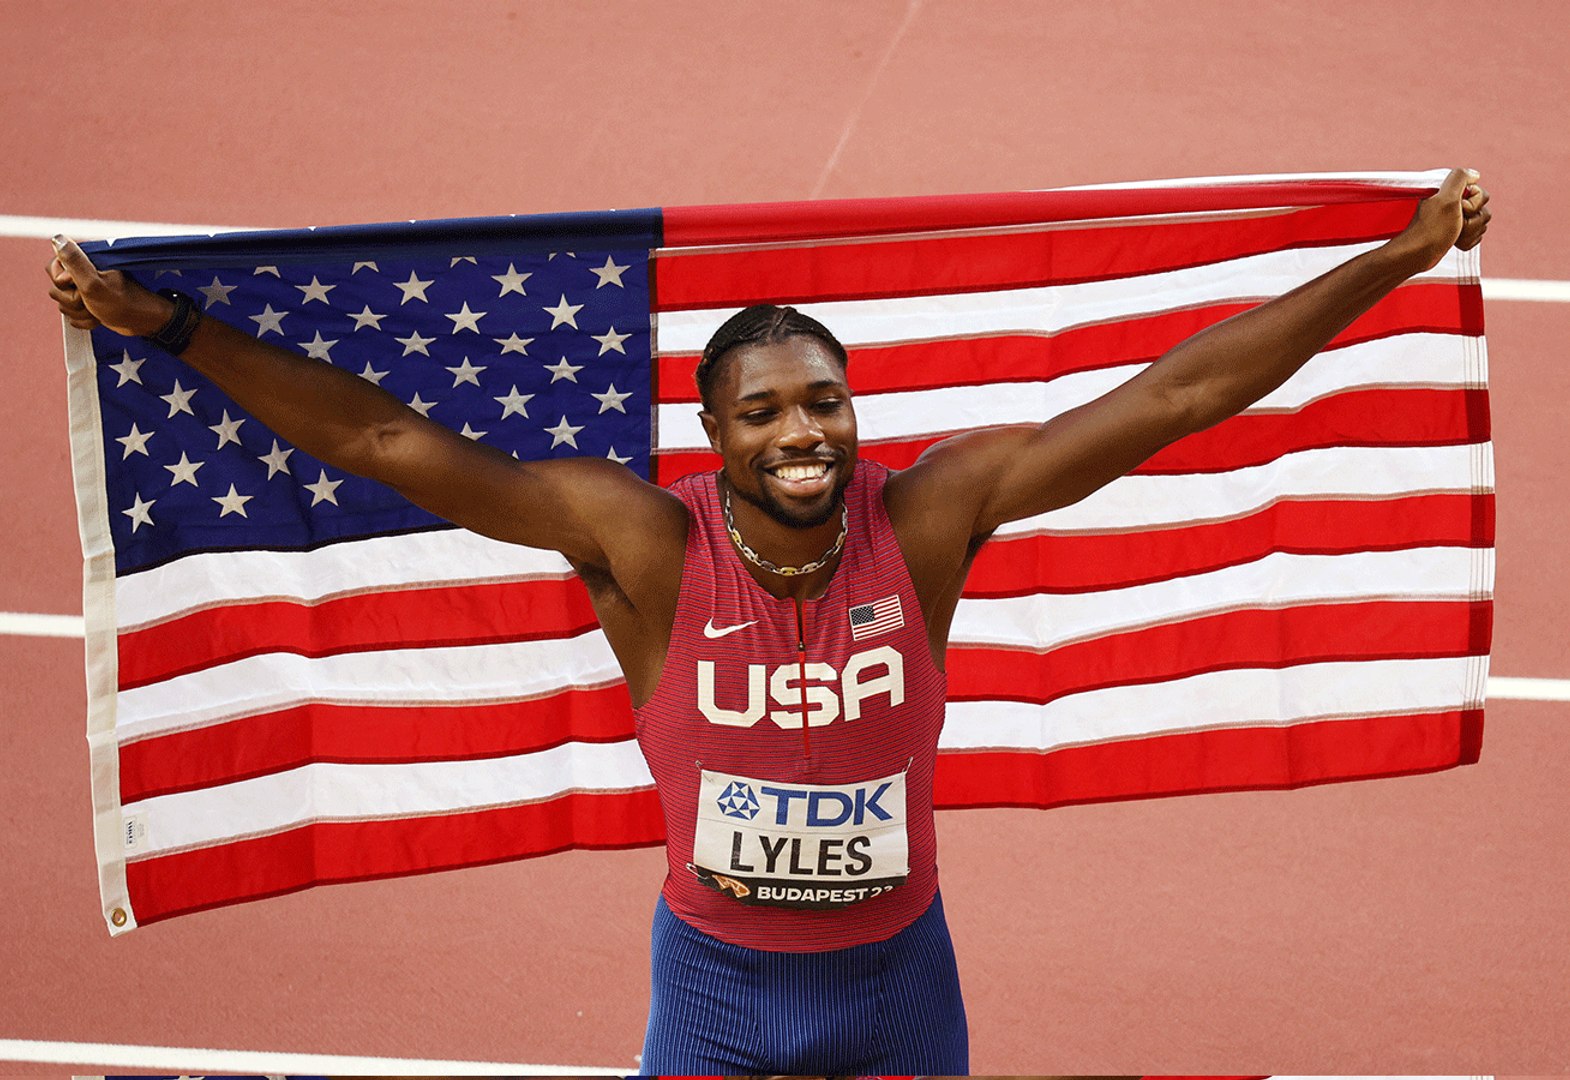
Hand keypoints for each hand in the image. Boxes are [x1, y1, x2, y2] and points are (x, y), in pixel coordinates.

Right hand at [46, 237, 172, 336]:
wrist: (143, 323)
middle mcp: (83, 273)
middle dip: (73, 301)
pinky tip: (98, 319)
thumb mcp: (94, 283)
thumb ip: (74, 262)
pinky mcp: (89, 304)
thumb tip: (57, 238)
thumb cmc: (123, 303)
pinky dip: (85, 320)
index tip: (79, 287)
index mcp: (85, 261)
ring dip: (80, 313)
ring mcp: (86, 289)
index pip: (52, 268)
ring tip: (98, 311)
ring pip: (64, 305)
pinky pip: (72, 316)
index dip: (62, 283)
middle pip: (56, 290)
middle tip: (91, 302)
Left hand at [1390, 168, 1491, 272]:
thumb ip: (1459, 178)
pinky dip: (1467, 242)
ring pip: (1481, 225)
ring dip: (1469, 234)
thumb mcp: (1446, 199)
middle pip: (1484, 212)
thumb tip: (1475, 174)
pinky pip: (1476, 236)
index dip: (1473, 206)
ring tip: (1451, 236)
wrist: (1417, 255)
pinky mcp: (1456, 232)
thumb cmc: (1431, 229)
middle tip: (1453, 226)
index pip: (1482, 195)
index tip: (1457, 211)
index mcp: (1451, 191)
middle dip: (1472, 223)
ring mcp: (1456, 219)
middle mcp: (1454, 203)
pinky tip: (1453, 242)